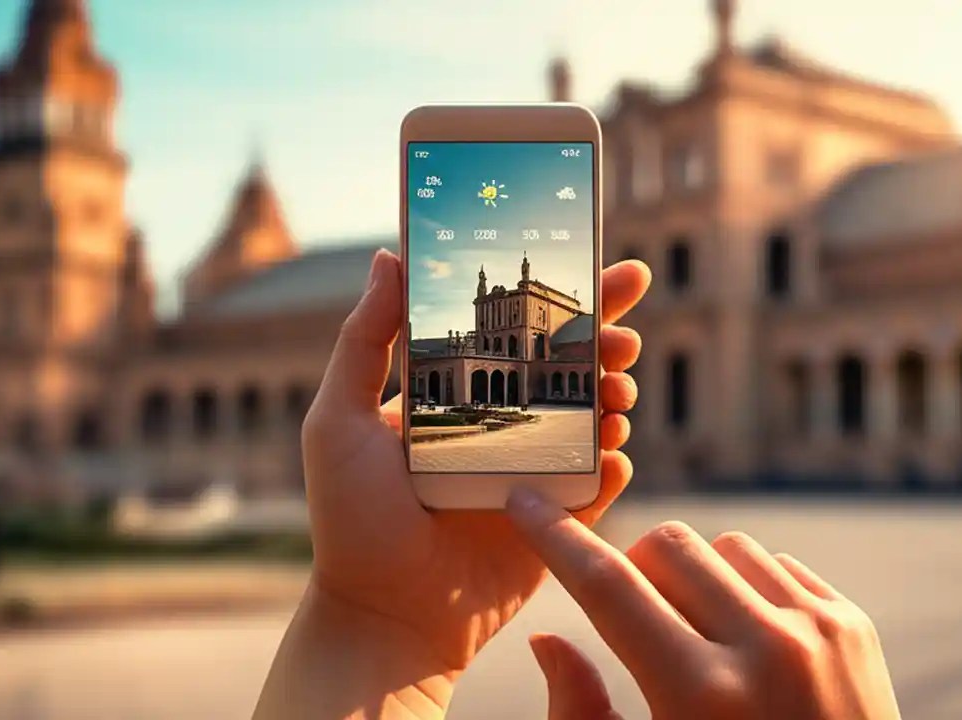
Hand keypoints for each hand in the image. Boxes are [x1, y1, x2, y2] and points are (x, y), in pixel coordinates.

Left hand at [255, 250, 650, 718]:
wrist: (382, 614)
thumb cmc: (351, 518)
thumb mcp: (340, 419)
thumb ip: (363, 340)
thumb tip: (389, 256)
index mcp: (458, 394)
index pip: (516, 329)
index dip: (563, 296)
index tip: (600, 260)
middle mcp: (503, 426)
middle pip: (570, 367)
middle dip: (607, 340)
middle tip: (621, 334)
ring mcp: (532, 474)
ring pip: (595, 418)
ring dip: (614, 396)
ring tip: (613, 391)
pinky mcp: (555, 521)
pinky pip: (600, 485)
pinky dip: (613, 464)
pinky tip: (611, 453)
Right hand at [510, 494, 900, 719]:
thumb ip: (582, 716)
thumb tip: (546, 640)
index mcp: (700, 696)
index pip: (608, 586)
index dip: (557, 537)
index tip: (526, 502)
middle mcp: (767, 651)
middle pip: (665, 545)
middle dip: (636, 570)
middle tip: (637, 622)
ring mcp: (820, 632)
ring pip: (724, 545)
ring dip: (697, 578)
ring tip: (703, 640)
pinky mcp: (853, 625)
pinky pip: (777, 564)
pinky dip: (749, 590)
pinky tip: (750, 644)